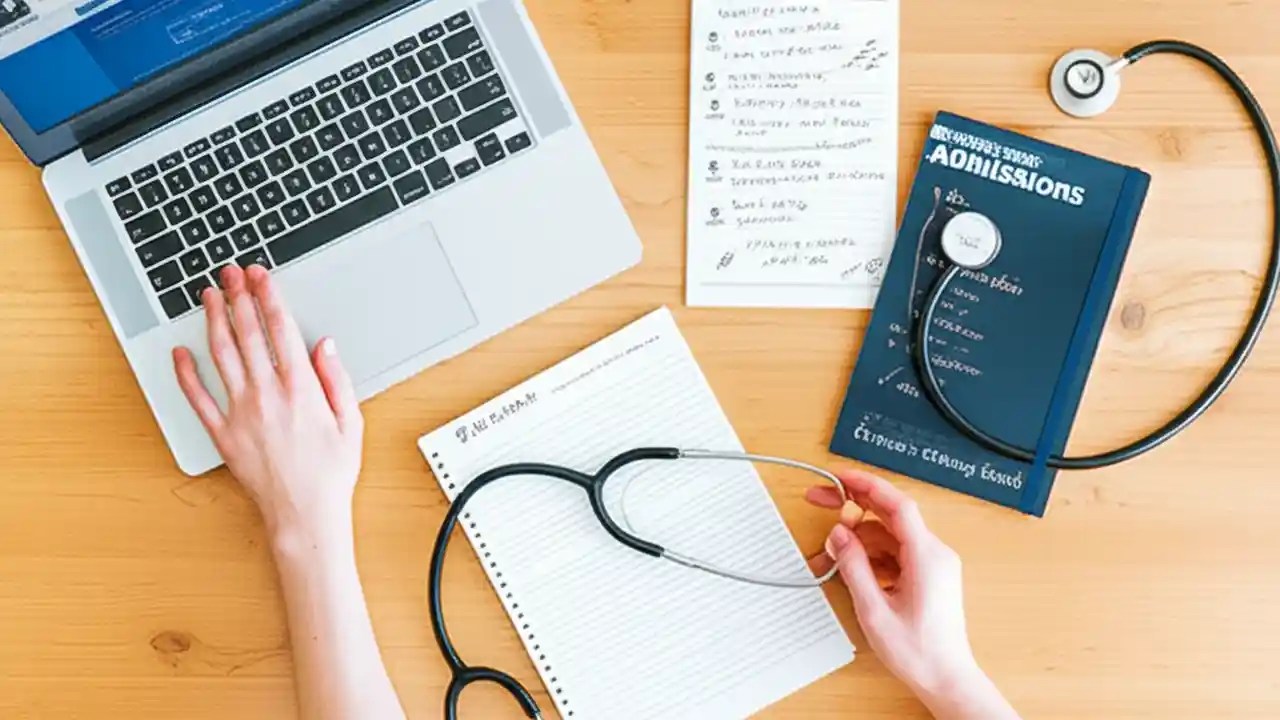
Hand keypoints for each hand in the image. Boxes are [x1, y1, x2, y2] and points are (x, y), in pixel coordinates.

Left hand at [172, 265, 363, 540]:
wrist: (304, 514)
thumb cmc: (331, 473)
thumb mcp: (352, 422)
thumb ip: (337, 380)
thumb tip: (325, 346)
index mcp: (301, 389)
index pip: (280, 329)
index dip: (268, 297)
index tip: (260, 277)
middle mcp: (267, 394)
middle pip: (248, 334)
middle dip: (238, 297)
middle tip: (231, 273)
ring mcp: (240, 413)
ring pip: (221, 356)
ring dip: (213, 321)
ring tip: (208, 296)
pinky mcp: (222, 434)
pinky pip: (197, 398)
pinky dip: (186, 373)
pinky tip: (180, 352)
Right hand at [807, 470, 1017, 719]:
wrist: (946, 678)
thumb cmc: (918, 652)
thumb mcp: (875, 609)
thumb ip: (854, 566)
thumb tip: (839, 534)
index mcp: (926, 556)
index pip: (896, 504)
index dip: (866, 484)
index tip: (839, 477)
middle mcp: (933, 554)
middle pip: (888, 515)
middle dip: (852, 507)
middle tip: (820, 500)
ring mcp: (931, 564)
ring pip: (886, 536)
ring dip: (855, 541)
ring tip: (826, 557)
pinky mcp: (926, 575)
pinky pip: (893, 553)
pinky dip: (868, 556)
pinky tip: (849, 569)